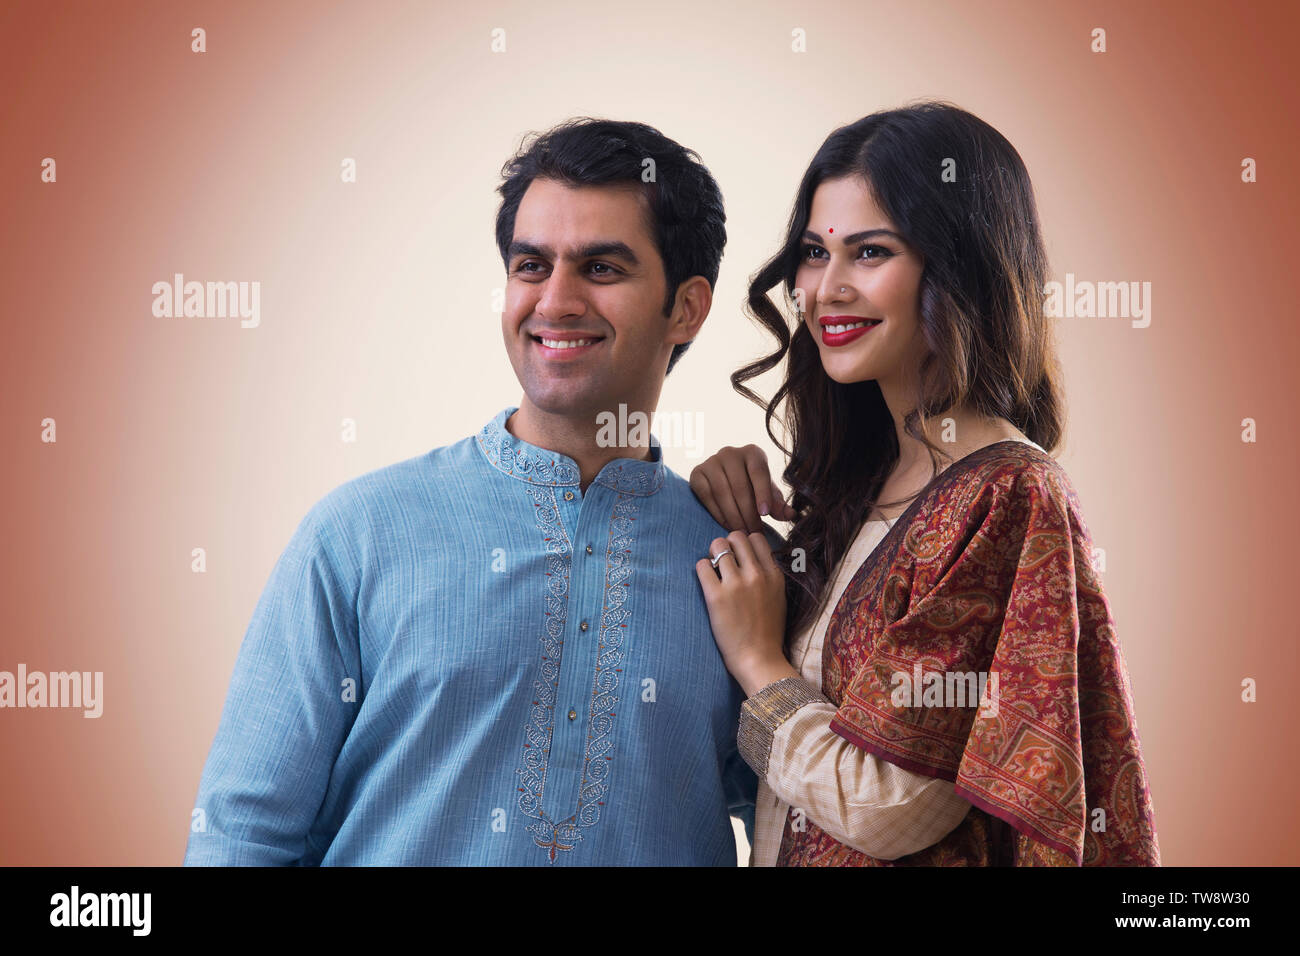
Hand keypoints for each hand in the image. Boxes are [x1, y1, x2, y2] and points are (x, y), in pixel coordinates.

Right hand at [690, 445, 796, 532]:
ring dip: (733, 516)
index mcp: (753, 453)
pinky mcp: (697, 474)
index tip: (765, 514)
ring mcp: (711, 462)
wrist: (724, 481)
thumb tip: (791, 515)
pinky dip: (718, 513)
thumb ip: (778, 504)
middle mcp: (730, 453)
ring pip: (722, 492)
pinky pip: (708, 496)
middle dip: (748, 512)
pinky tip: (727, 525)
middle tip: (753, 532)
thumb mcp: (767, 494)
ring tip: (742, 532)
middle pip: (740, 485)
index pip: (759, 471)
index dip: (763, 493)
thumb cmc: (751, 488)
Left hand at [695, 530, 797, 695]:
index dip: (744, 544)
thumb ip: (768, 575)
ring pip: (718, 545)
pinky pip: (702, 565)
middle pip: (735, 536)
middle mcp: (756, 575)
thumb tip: (753, 557)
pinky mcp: (716, 596)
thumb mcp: (778, 598)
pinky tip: (706, 582)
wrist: (759, 660)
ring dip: (712, 556)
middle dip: (726, 545)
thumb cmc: (767, 633)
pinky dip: (702, 569)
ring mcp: (736, 584)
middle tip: (722, 562)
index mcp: (774, 574)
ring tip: (713, 572)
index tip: (738, 556)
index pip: (756, 537)